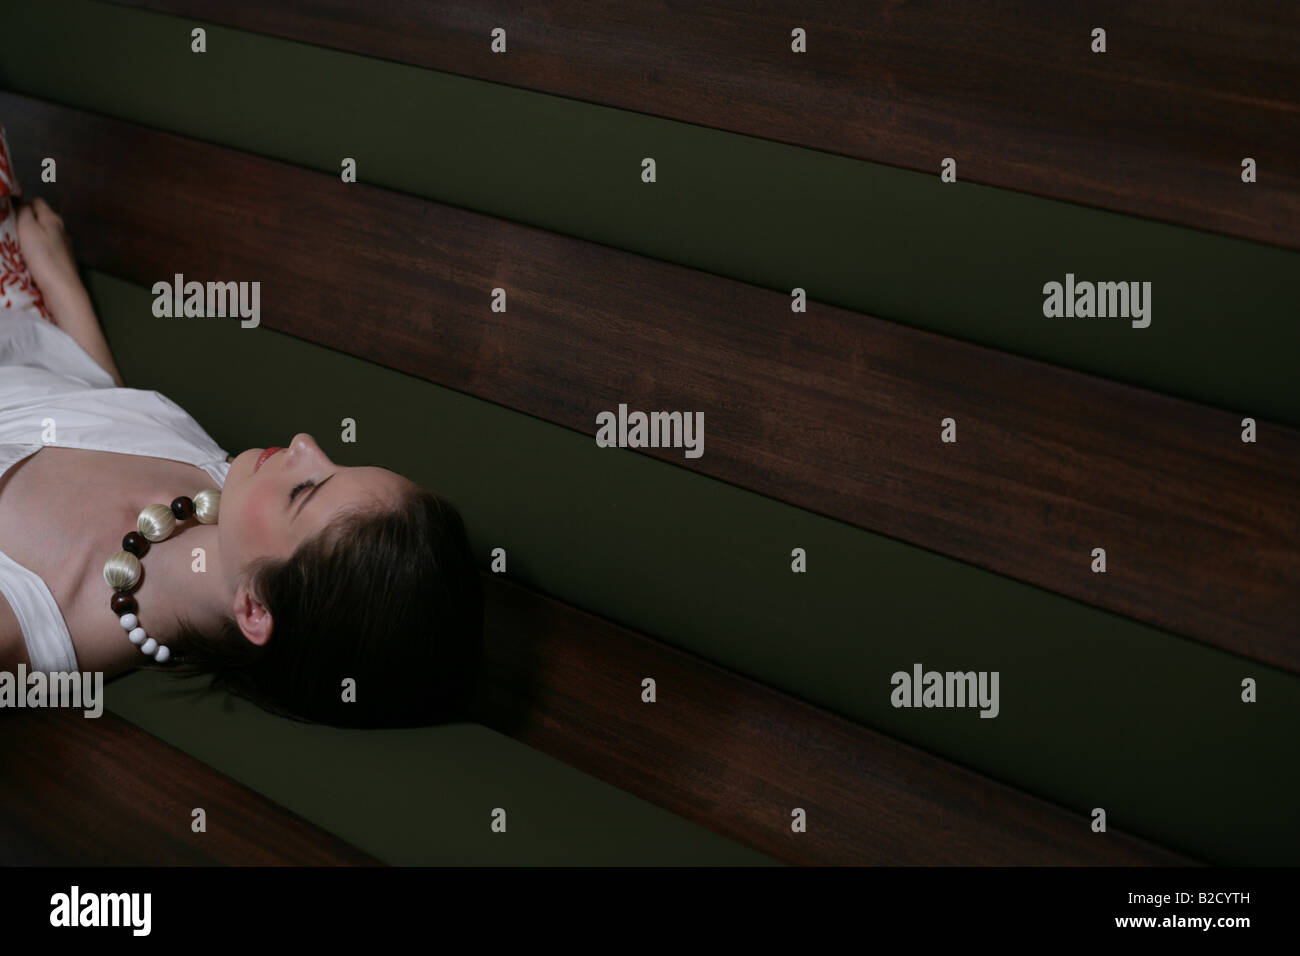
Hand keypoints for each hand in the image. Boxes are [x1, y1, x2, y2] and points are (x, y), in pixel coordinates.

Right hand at [15, 198, 84, 312]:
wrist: (61, 288)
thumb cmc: (42, 256)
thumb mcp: (27, 228)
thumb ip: (23, 213)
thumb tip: (21, 204)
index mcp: (53, 219)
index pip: (36, 202)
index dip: (21, 204)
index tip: (9, 214)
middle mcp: (62, 230)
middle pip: (40, 218)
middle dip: (25, 221)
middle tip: (11, 230)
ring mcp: (64, 246)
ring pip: (44, 235)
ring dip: (31, 237)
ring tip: (17, 244)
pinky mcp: (63, 261)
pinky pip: (47, 249)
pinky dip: (38, 250)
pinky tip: (29, 258)